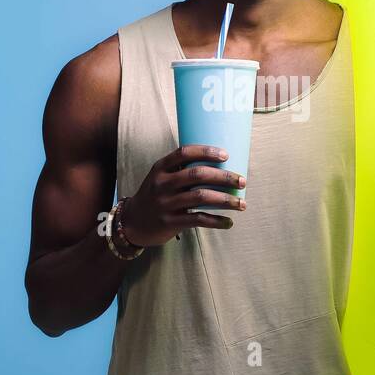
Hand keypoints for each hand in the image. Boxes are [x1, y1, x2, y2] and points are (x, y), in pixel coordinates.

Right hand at [119, 144, 245, 246]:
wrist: (132, 223)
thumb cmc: (154, 196)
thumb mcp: (160, 178)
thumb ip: (181, 171)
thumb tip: (218, 165)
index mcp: (160, 168)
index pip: (184, 153)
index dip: (206, 151)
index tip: (226, 155)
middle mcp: (162, 184)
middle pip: (197, 174)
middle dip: (224, 176)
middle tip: (242, 180)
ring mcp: (165, 203)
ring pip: (202, 197)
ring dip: (226, 200)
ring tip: (242, 204)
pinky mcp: (170, 222)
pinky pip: (198, 220)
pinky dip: (216, 221)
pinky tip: (229, 222)